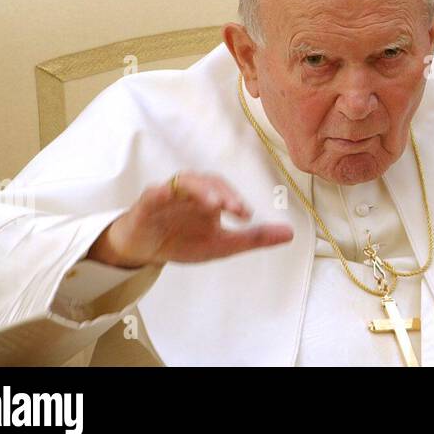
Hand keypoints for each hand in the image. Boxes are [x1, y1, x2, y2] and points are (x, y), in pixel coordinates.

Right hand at [86, 172, 293, 268]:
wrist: (143, 251)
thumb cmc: (182, 241)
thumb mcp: (220, 245)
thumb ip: (253, 239)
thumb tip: (290, 233)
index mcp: (209, 198)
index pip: (225, 191)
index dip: (236, 200)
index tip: (245, 216)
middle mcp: (191, 192)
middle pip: (208, 182)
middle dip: (223, 193)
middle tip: (235, 209)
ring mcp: (168, 195)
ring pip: (184, 182)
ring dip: (199, 189)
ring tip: (213, 204)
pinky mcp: (146, 204)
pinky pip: (153, 193)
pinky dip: (160, 192)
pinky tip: (165, 193)